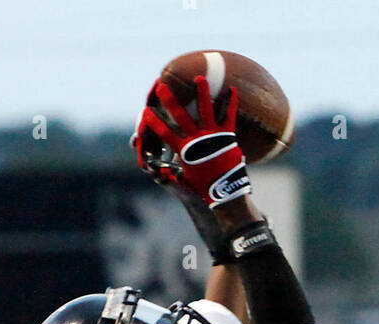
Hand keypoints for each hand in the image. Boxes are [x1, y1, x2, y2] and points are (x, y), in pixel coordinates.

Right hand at [133, 75, 249, 207]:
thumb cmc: (204, 187)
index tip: (146, 111)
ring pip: (206, 109)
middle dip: (169, 100)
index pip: (165, 133)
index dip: (154, 122)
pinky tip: (232, 88)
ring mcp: (213, 136)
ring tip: (199, 77)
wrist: (226, 192)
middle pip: (180, 115)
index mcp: (185, 150)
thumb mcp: (186, 180)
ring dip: (202, 92)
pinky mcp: (228, 136)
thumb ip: (173, 174)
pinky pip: (229, 115)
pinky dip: (231, 102)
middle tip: (161, 86)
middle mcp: (197, 140)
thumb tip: (160, 173)